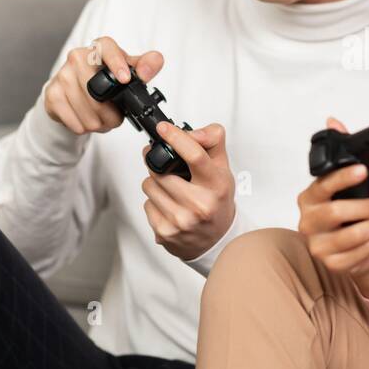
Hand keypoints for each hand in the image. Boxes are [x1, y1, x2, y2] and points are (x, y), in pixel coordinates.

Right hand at [44, 34, 164, 134]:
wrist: (72, 92)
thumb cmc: (104, 81)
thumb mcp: (128, 72)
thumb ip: (145, 67)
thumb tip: (155, 61)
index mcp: (98, 48)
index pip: (106, 47)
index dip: (116, 62)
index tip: (125, 80)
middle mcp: (77, 57)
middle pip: (98, 91)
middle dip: (111, 113)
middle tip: (115, 116)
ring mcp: (62, 75)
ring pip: (88, 110)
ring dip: (99, 122)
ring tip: (100, 117)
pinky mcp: (51, 94)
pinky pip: (74, 121)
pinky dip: (84, 127)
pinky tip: (85, 119)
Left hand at [141, 121, 235, 261]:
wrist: (217, 240)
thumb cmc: (217, 202)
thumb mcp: (223, 170)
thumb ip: (212, 142)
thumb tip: (191, 132)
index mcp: (216, 185)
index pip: (195, 155)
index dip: (176, 138)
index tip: (163, 128)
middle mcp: (200, 204)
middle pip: (161, 171)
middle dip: (159, 166)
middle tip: (169, 170)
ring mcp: (181, 220)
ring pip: (149, 186)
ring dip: (156, 184)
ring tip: (172, 190)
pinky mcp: (165, 232)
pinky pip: (146, 204)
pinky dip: (154, 202)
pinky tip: (169, 207)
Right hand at [297, 117, 368, 299]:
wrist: (350, 250)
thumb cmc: (347, 215)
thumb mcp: (345, 185)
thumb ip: (340, 154)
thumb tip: (333, 121)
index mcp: (308, 198)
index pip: (323, 185)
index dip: (343, 178)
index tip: (363, 171)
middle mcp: (307, 221)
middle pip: (336, 212)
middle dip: (365, 207)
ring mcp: (316, 245)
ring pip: (348, 236)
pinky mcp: (329, 263)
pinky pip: (355, 255)